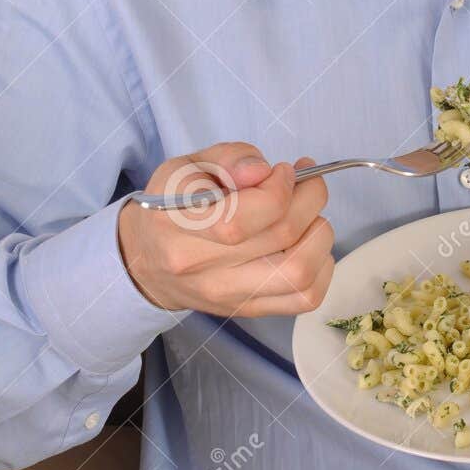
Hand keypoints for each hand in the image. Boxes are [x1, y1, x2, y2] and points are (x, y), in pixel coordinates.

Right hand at [117, 142, 333, 317]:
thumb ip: (227, 159)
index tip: (283, 171)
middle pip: (280, 237)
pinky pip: (304, 299)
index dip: (278, 188)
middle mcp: (201, 267)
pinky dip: (322, 267)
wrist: (147, 258)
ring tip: (311, 215)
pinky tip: (309, 243)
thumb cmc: (173, 205)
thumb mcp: (187, 166)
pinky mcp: (247, 310)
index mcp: (179, 224)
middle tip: (308, 183)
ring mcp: (226, 294)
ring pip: (298, 273)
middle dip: (309, 199)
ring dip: (320, 234)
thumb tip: (263, 171)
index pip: (242, 217)